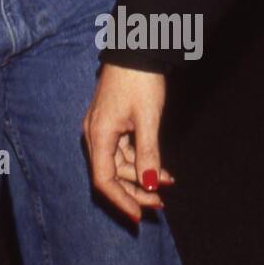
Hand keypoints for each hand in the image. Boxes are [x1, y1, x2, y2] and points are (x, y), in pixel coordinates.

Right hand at [82, 64, 173, 222]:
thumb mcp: (148, 119)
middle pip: (110, 174)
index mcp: (98, 134)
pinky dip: (140, 161)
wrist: (136, 49)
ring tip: (168, 183)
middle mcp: (95, 134)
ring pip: (118, 164)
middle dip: (135, 191)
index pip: (104, 179)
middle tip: (160, 204)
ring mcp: (102, 128)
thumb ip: (148, 154)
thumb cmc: (140, 81)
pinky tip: (161, 168)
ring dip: (140, 176)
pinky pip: (123, 150)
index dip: (121, 200)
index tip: (140, 215)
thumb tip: (151, 184)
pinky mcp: (111, 123)